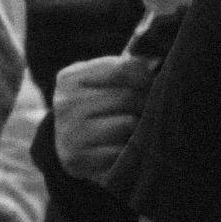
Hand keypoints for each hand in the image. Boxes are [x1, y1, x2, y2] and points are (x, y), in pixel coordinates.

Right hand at [50, 49, 155, 187]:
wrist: (69, 146)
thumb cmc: (95, 106)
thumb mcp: (101, 81)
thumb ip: (125, 68)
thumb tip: (154, 61)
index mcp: (70, 78)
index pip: (121, 69)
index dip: (145, 75)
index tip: (153, 82)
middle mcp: (66, 104)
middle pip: (127, 97)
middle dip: (146, 103)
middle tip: (152, 108)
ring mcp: (70, 133)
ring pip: (128, 123)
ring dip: (140, 127)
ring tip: (138, 128)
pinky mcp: (78, 160)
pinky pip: (122, 151)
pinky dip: (130, 150)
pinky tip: (127, 148)